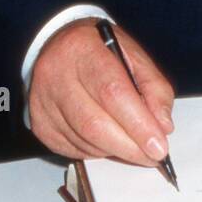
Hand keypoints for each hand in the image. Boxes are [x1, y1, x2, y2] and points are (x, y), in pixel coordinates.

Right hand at [28, 18, 174, 163]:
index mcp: (83, 48)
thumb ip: (154, 87)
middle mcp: (56, 74)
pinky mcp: (38, 123)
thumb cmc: (100, 51)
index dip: (138, 123)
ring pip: (84, 141)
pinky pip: (72, 150)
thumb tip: (163, 126)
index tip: (159, 146)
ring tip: (133, 146)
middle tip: (152, 156)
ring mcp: (42, 101)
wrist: (58, 44)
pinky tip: (108, 141)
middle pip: (94, 123)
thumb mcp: (133, 54)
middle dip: (129, 146)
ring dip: (115, 150)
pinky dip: (96, 152)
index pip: (112, 92)